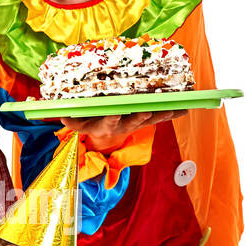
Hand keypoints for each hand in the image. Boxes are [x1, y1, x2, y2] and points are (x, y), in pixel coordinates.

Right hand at [59, 111, 186, 146]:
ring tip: (174, 108)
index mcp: (106, 125)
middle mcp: (123, 125)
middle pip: (134, 121)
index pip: (109, 121)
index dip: (112, 117)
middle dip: (141, 116)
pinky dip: (172, 113)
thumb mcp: (78, 124)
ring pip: (151, 119)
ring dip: (162, 114)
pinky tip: (185, 109)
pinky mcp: (145, 121)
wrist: (105, 137)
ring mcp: (136, 123)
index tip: (115, 112)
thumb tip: (60, 114)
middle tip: (148, 111)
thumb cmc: (90, 124)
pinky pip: (160, 117)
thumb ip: (70, 120)